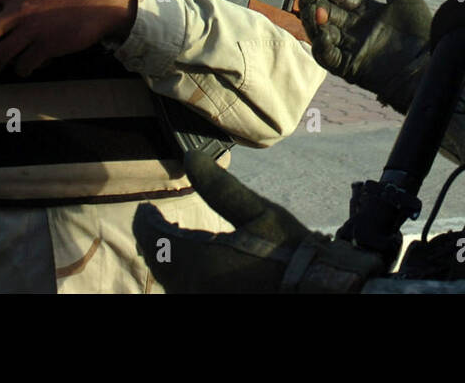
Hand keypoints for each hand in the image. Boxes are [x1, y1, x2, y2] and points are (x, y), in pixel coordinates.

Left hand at [132, 151, 384, 292]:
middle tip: (156, 222)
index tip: (146, 209)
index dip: (147, 222)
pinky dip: (182, 278)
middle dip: (154, 240)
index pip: (156, 239)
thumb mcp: (257, 212)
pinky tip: (194, 266)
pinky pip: (187, 292)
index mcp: (199, 261)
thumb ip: (220, 186)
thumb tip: (192, 156)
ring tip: (174, 241)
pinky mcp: (216, 307)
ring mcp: (203, 301)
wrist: (317, 288)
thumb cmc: (289, 250)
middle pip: (159, 264)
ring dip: (167, 261)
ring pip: (171, 283)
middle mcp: (194, 288)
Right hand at [299, 0, 432, 111]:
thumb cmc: (422, 33)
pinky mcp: (352, 68)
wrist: (429, 65)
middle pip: (328, 13)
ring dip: (314, 22)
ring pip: (323, 34)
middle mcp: (357, 29)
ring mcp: (353, 48)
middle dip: (314, 2)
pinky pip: (330, 58)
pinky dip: (322, 47)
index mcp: (368, 12)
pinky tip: (321, 35)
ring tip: (311, 10)